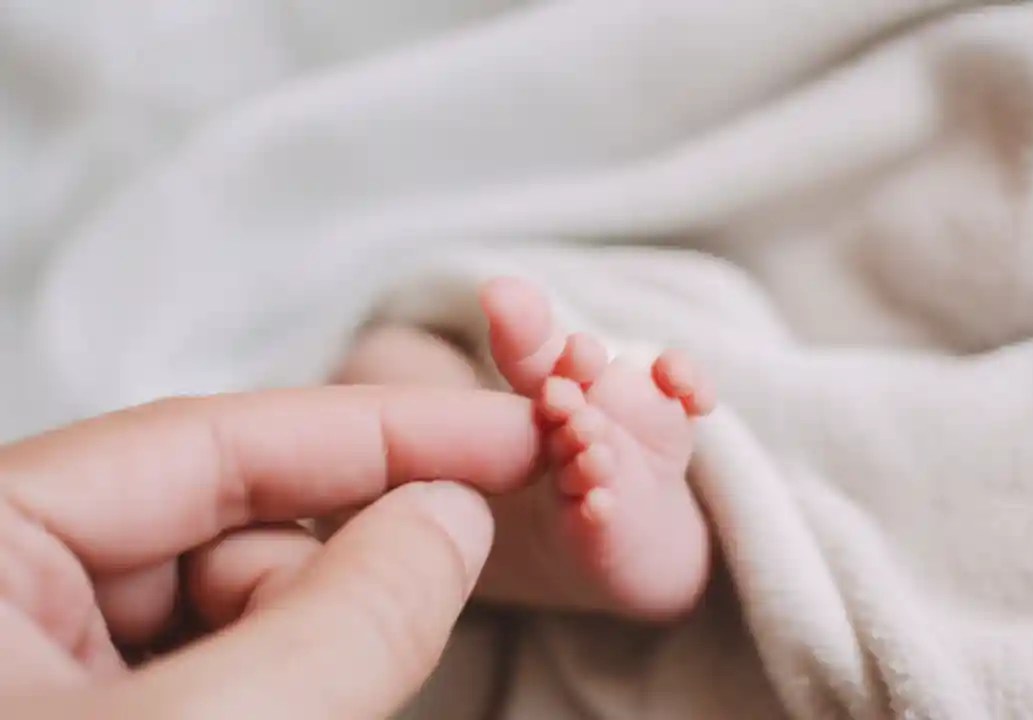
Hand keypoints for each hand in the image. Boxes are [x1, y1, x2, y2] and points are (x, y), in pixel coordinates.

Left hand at [0, 387, 539, 717]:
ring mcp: (42, 673)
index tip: (509, 437)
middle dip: (330, 578)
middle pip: (222, 530)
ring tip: (314, 712)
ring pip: (230, 614)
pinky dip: (281, 697)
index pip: (209, 439)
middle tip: (392, 649)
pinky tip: (293, 716)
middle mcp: (3, 593)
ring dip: (305, 657)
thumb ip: (341, 618)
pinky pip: (216, 678)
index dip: (383, 431)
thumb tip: (451, 517)